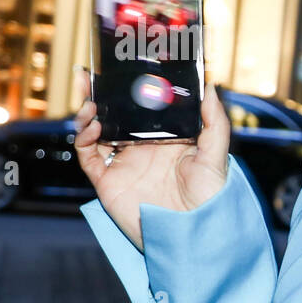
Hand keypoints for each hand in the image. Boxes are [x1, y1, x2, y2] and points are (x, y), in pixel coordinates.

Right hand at [72, 68, 229, 252]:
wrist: (192, 234)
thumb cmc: (210, 199)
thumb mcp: (217, 156)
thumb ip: (214, 122)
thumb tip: (211, 86)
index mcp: (166, 137)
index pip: (143, 106)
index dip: (130, 88)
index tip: (123, 67)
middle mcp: (142, 146)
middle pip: (114, 114)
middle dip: (99, 93)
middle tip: (89, 73)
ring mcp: (124, 162)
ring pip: (96, 130)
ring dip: (88, 112)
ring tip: (90, 99)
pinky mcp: (108, 180)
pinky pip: (89, 154)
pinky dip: (84, 138)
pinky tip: (92, 126)